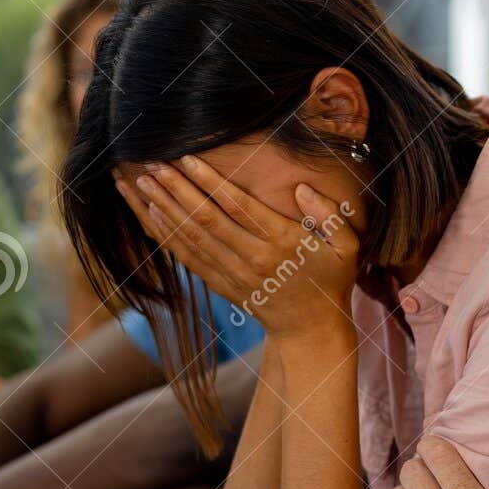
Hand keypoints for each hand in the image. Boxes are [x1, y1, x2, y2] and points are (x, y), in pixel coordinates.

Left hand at [116, 156, 359, 339]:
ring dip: (164, 208)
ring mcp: (235, 274)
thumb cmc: (330, 281)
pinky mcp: (222, 285)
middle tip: (151, 163)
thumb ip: (329, 215)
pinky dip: (167, 236)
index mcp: (283, 243)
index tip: (187, 159)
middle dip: (176, 190)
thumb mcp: (347, 247)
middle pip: (207, 219)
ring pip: (192, 237)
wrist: (310, 330)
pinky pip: (189, 258)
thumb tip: (301, 188)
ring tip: (141, 182)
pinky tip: (150, 214)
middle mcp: (254, 258)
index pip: (239, 207)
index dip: (210, 182)